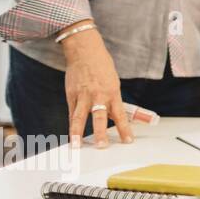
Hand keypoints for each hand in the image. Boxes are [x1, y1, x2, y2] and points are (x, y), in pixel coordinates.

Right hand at [62, 26, 132, 148]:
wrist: (85, 52)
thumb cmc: (102, 68)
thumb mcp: (113, 83)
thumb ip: (112, 101)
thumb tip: (113, 118)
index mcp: (113, 93)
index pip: (121, 115)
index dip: (125, 129)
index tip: (128, 141)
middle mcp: (98, 96)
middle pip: (99, 117)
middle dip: (101, 133)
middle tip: (102, 146)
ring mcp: (82, 96)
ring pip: (79, 118)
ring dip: (77, 133)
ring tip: (76, 146)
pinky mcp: (70, 95)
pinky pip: (71, 113)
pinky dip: (72, 125)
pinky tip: (72, 136)